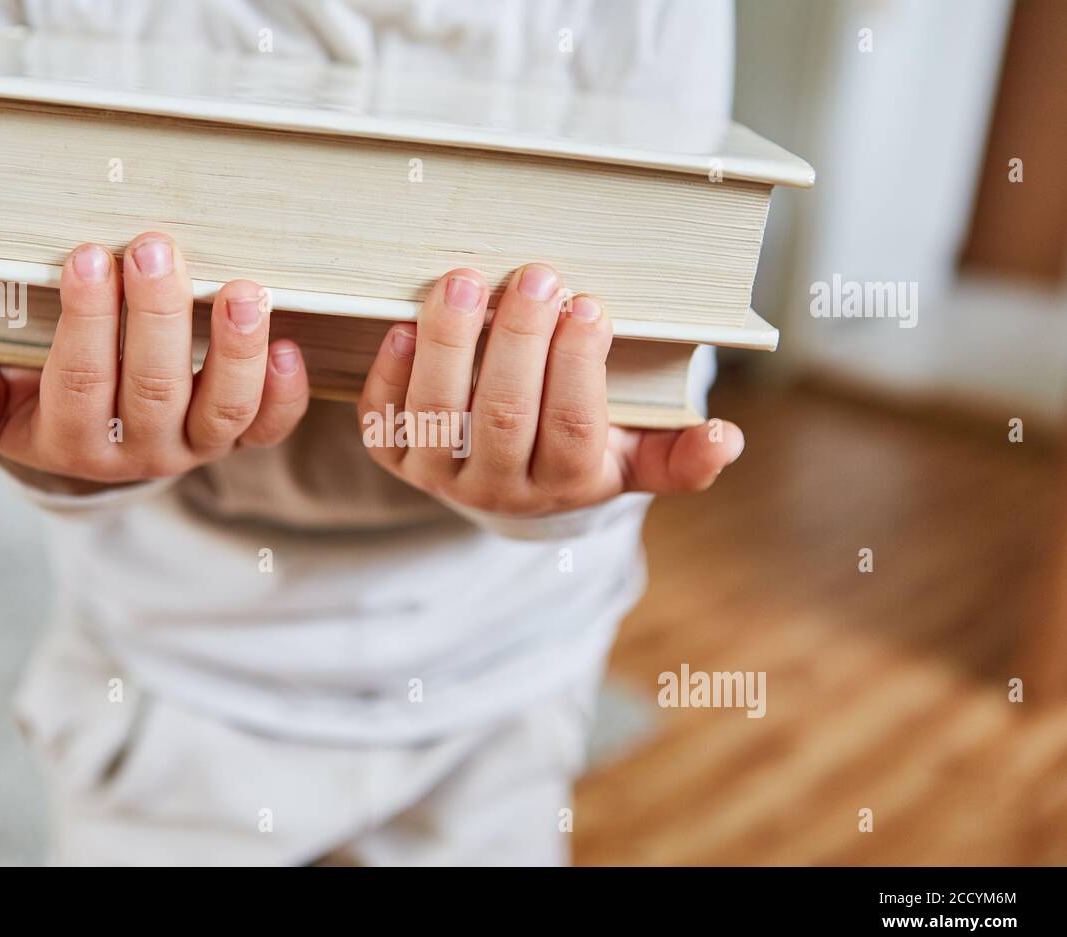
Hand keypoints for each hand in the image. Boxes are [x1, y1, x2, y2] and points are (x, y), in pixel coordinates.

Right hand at [0, 231, 308, 481]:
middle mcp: (138, 449)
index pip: (79, 382)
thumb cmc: (41, 404)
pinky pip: (269, 428)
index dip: (86, 322)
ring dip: (234, 349)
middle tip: (155, 247)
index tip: (87, 255)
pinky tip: (288, 345)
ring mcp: (194, 445)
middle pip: (154, 388)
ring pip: (222, 408)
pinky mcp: (238, 438)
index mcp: (71, 440)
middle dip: (157, 316)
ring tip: (241, 289)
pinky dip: (284, 393)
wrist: (94, 446)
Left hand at [357, 265, 744, 515]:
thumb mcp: (633, 457)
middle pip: (506, 415)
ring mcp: (440, 474)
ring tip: (467, 281)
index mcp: (565, 484)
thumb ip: (679, 456)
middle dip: (522, 341)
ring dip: (451, 343)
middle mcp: (498, 488)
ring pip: (440, 412)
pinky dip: (390, 372)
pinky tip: (405, 324)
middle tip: (539, 275)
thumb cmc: (578, 446)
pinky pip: (382, 419)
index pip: (573, 428)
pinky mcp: (394, 454)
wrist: (509, 477)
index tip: (590, 304)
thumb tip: (728, 441)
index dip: (580, 366)